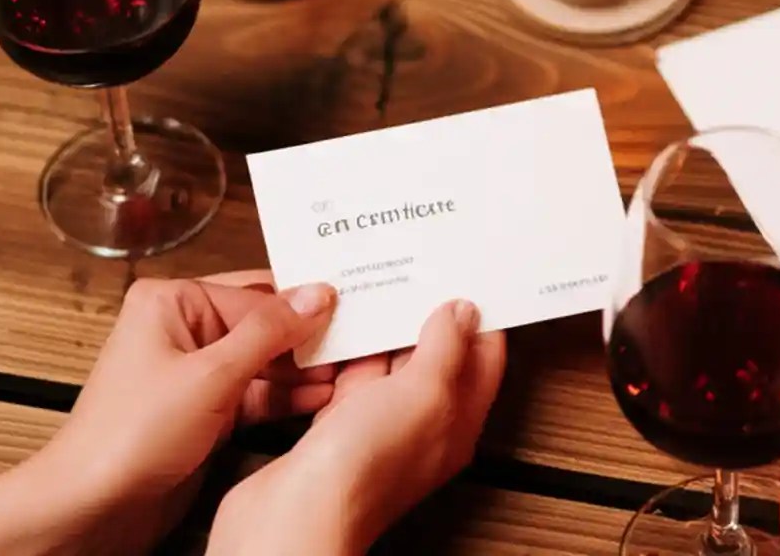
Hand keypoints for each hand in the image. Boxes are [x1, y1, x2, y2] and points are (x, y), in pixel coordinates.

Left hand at [0, 270, 337, 555]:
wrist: (93, 506)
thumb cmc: (124, 436)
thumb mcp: (211, 376)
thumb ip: (269, 332)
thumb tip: (315, 295)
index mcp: (172, 302)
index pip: (255, 292)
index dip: (305, 302)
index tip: (352, 303)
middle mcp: (182, 330)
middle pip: (262, 323)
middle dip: (309, 335)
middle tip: (361, 335)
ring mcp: (194, 373)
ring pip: (263, 361)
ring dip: (304, 369)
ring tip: (353, 368)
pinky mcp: (205, 410)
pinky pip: (255, 394)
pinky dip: (286, 397)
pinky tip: (323, 396)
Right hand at [210, 300, 506, 554]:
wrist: (295, 512)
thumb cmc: (364, 468)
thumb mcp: (424, 393)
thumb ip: (446, 349)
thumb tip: (463, 312)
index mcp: (457, 420)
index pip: (484, 358)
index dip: (481, 316)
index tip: (472, 274)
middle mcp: (421, 425)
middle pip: (435, 357)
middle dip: (428, 312)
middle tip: (421, 267)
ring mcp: (378, 427)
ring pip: (388, 366)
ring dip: (383, 328)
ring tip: (379, 282)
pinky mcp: (337, 429)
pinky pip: (348, 378)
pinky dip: (345, 351)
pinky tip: (337, 323)